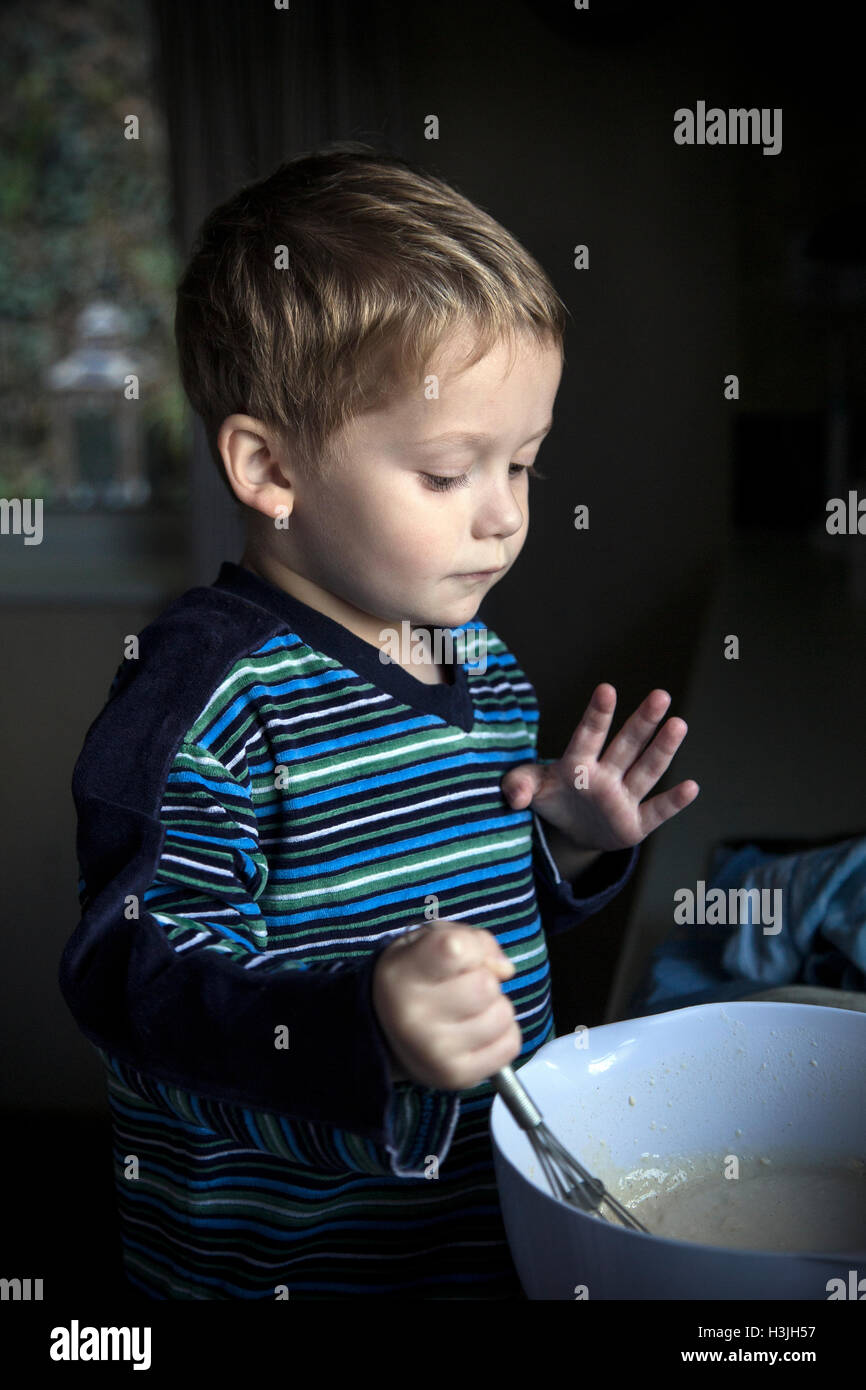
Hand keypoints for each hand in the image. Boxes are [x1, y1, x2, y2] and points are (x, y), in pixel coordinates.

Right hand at [372, 921, 519, 1089]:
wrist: (386, 1033)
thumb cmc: (417, 977)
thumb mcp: (431, 941)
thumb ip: (472, 940)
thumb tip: (504, 970)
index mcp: (403, 974)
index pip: (458, 948)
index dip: (471, 948)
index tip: (456, 957)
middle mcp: (413, 1016)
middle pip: (486, 985)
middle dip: (484, 980)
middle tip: (462, 987)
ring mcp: (435, 1051)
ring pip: (503, 1015)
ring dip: (494, 1008)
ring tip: (468, 1010)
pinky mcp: (457, 1076)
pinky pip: (510, 1045)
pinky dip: (502, 1035)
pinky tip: (477, 1032)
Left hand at [501, 684, 698, 852]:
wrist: (574, 830)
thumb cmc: (553, 797)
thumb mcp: (530, 790)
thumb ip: (518, 786)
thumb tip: (514, 796)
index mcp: (577, 763)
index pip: (587, 736)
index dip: (597, 715)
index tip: (606, 689)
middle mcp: (605, 775)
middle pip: (626, 745)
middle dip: (643, 722)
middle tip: (661, 695)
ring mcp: (623, 798)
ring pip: (646, 770)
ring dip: (662, 750)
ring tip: (679, 724)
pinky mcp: (635, 824)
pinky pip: (656, 812)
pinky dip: (673, 802)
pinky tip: (692, 787)